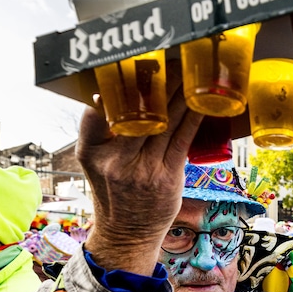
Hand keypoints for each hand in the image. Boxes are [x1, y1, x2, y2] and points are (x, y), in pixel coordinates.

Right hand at [77, 59, 203, 274]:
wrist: (127, 233)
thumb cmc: (111, 191)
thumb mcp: (92, 160)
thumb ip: (97, 129)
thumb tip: (104, 92)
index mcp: (91, 151)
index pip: (98, 112)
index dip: (114, 88)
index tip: (129, 64)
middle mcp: (116, 160)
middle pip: (139, 112)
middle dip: (155, 83)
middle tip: (168, 57)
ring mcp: (143, 170)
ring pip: (164, 122)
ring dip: (178, 94)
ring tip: (187, 70)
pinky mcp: (168, 177)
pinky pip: (182, 140)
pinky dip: (192, 118)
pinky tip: (200, 101)